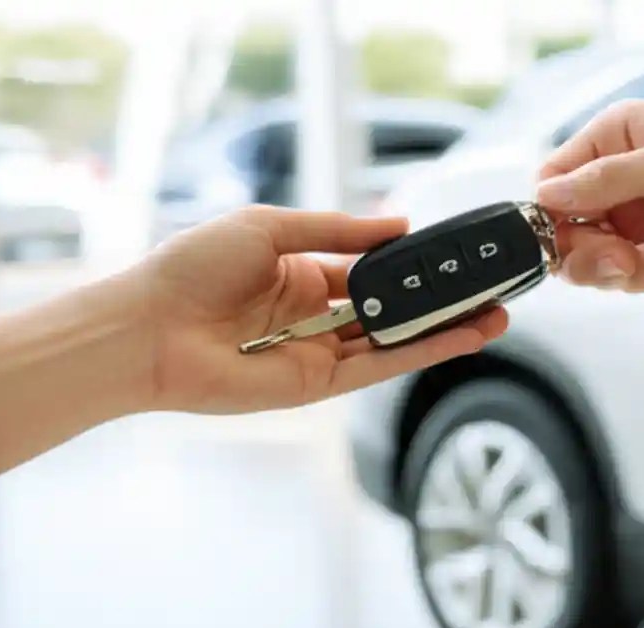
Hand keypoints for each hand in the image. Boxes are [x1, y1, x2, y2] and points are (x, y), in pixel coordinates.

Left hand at [135, 205, 507, 413]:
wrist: (146, 327)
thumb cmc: (192, 269)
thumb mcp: (270, 228)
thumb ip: (338, 231)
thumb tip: (398, 226)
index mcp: (300, 274)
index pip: (372, 270)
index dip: (413, 265)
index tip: (455, 256)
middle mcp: (314, 316)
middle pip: (393, 309)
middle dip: (442, 303)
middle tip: (493, 291)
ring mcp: (318, 353)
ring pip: (396, 340)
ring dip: (446, 330)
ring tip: (497, 316)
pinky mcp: (317, 386)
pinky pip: (379, 366)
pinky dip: (421, 352)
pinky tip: (461, 337)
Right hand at [536, 99, 643, 291]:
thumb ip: (611, 179)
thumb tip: (547, 195)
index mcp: (614, 138)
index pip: (554, 177)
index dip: (550, 210)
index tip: (564, 233)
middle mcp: (616, 178)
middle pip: (564, 228)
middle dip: (587, 251)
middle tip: (619, 259)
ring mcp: (634, 218)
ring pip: (590, 259)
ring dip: (617, 268)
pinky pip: (625, 276)